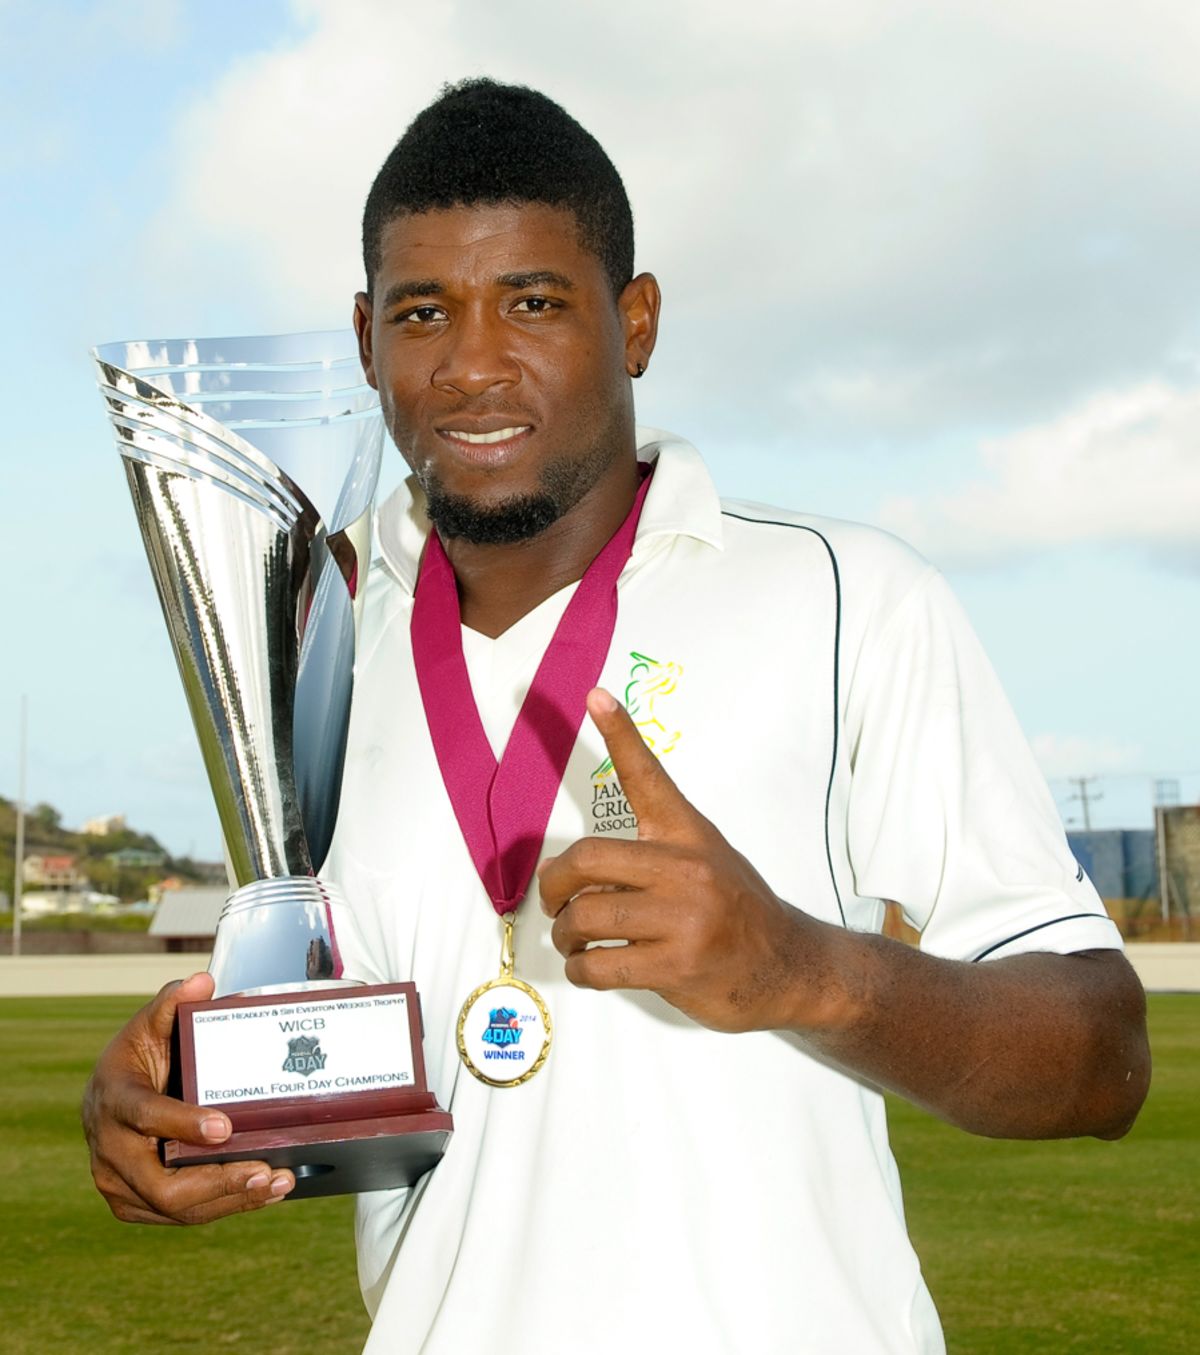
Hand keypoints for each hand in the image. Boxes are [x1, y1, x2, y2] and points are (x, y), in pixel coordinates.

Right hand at [82, 972, 294, 1223]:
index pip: (146, 1116)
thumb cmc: (137, 1057)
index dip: (183, 1123)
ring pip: (174, 1207)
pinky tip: (261, 1193)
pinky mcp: (132, 1204)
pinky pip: (179, 1215)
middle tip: (266, 1170)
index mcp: (114, 1099)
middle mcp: (109, 1149)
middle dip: (218, 1181)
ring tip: (278, 1184)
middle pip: (161, 1183)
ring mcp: (117, 1183)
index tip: (225, 1127)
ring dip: (230, 1200)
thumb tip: (202, 980)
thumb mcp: (150, 1025)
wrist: (107, 1096)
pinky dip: (222, 1206)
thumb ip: (173, 1003)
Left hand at [538, 688, 818, 1032]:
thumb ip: (650, 853)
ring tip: (573, 940)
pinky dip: (582, 970)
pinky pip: (600, 966)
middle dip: (553, 885)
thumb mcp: (706, 858)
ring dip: (565, 935)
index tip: (596, 697)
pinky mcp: (676, 965)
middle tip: (553, 899)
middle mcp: (685, 869)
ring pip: (586, 918)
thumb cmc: (737, 910)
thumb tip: (572, 867)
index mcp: (688, 834)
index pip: (648, 777)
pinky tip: (590, 967)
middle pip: (587, 859)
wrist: (788, 965)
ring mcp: (683, 919)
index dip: (620, 735)